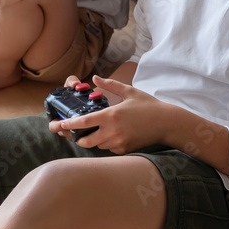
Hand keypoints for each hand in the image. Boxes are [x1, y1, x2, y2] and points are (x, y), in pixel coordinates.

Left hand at [47, 74, 167, 153]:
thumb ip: (110, 84)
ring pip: (98, 145)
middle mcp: (113, 131)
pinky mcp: (125, 150)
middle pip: (86, 141)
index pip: (84, 122)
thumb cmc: (148, 106)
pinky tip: (114, 135)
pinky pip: (110, 149)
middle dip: (79, 138)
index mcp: (111, 116)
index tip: (60, 124)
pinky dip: (107, 143)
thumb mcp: (129, 91)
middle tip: (77, 132)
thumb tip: (95, 78)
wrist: (167, 123)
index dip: (70, 124)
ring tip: (99, 130)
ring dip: (95, 140)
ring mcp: (119, 143)